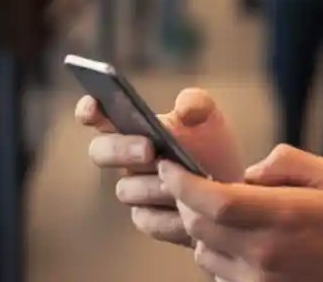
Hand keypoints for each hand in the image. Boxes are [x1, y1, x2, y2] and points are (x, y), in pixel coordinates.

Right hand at [78, 88, 243, 246]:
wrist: (234, 187)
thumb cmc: (212, 146)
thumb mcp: (210, 118)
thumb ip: (196, 104)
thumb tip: (184, 110)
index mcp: (133, 125)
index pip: (98, 115)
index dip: (89, 110)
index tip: (92, 108)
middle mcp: (125, 157)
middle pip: (100, 152)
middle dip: (121, 149)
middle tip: (149, 150)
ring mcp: (134, 189)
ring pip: (126, 189)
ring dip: (153, 185)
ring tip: (184, 180)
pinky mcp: (148, 218)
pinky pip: (146, 219)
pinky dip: (168, 215)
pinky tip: (189, 211)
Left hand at [160, 145, 322, 281]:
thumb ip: (289, 162)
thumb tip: (249, 169)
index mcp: (282, 216)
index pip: (212, 200)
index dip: (182, 182)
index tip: (169, 165)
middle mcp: (263, 251)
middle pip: (198, 225)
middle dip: (186, 200)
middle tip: (190, 182)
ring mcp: (257, 279)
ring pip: (203, 251)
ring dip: (201, 229)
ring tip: (222, 213)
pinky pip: (217, 273)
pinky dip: (217, 253)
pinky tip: (239, 240)